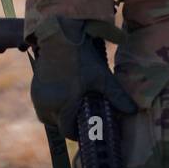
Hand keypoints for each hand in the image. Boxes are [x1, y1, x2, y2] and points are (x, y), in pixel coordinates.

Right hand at [30, 17, 135, 139]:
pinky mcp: (34, 88)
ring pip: (47, 115)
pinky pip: (42, 104)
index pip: (68, 131)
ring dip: (57, 114)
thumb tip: (134, 110)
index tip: (86, 126)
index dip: (77, 131)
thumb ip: (117, 96)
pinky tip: (61, 94)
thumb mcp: (102, 77)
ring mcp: (38, 96)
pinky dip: (50, 104)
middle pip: (57, 125)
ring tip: (70, 104)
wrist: (59, 36)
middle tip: (80, 114)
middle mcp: (47, 104)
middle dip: (67, 123)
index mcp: (63, 105)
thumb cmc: (82, 57)